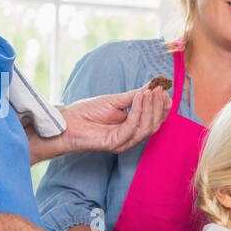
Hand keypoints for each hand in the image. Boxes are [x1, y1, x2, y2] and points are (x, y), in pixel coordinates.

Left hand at [40, 84, 170, 161]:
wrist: (66, 123)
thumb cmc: (87, 113)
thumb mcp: (115, 100)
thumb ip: (135, 96)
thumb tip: (153, 86)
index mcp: (132, 128)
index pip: (155, 119)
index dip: (162, 105)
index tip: (164, 89)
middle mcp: (131, 137)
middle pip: (154, 124)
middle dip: (159, 106)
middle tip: (159, 89)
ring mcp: (124, 142)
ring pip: (146, 128)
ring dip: (151, 108)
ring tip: (150, 91)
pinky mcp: (115, 143)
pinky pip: (132, 128)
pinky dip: (138, 112)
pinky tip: (139, 97)